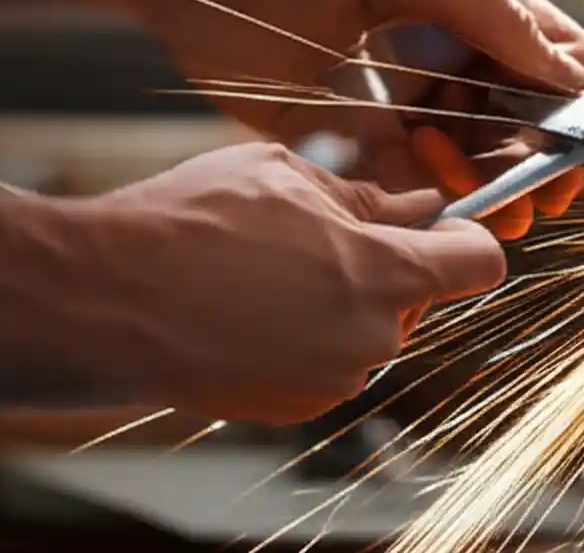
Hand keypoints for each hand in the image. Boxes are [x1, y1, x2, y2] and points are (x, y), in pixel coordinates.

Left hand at [35, 0, 583, 238]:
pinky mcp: (360, 138)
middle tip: (532, 193)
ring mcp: (406, 100)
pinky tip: (419, 172)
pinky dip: (428, 187)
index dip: (579, 107)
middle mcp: (449, 57)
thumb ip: (500, 18)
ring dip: (481, 176)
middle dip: (533, 159)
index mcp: (476, 8)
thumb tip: (571, 78)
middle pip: (521, 122)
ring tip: (461, 171)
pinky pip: (414, 178)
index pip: (555, 61)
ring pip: (473, 157)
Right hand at [84, 142, 504, 424]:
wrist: (103, 300)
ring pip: (370, 328)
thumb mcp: (286, 177)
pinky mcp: (296, 406)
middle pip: (419, 295)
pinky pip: (329, 361)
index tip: (442, 226)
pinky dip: (307, 336)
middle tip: (319, 234)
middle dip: (385, 263)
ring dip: (341, 300)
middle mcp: (373, 338)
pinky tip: (251, 310)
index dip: (467, 237)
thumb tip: (416, 208)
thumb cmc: (189, 224)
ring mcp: (335, 380)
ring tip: (270, 270)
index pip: (481, 261)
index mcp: (384, 273)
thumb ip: (367, 198)